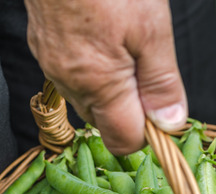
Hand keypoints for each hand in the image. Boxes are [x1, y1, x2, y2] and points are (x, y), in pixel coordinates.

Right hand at [25, 0, 187, 154]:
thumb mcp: (151, 29)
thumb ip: (161, 82)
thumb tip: (171, 125)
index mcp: (97, 85)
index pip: (125, 141)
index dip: (152, 133)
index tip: (167, 107)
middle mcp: (68, 81)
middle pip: (107, 122)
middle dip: (134, 109)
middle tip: (152, 68)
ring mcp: (51, 62)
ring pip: (90, 98)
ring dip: (115, 87)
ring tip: (132, 46)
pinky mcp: (43, 44)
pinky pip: (75, 74)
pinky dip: (96, 68)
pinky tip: (108, 37)